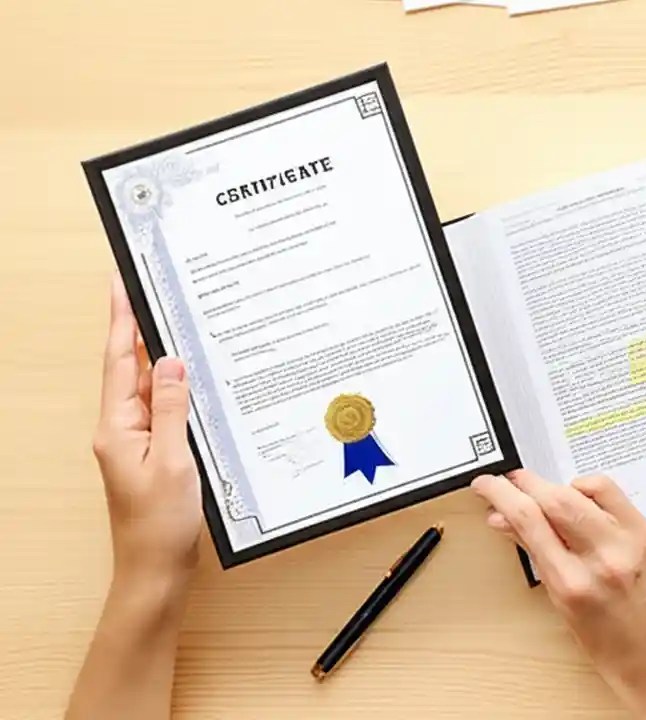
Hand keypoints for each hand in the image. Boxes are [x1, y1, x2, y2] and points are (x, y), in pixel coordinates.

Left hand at [93, 276, 202, 583]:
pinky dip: (178, 391)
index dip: (121, 320)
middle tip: (153, 292)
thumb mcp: (172, 460)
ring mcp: (137, 443)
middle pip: (131, 368)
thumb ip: (170, 408)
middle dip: (141, 329)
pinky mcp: (155, 455)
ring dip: (163, 359)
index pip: (118, 360)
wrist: (156, 571)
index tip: (122, 284)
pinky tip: (195, 381)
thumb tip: (169, 363)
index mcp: (117, 428)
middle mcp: (122, 430)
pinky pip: (165, 411)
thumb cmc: (159, 525)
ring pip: (150, 389)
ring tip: (178, 324)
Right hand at [471, 470, 645, 718]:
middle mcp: (604, 559)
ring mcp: (632, 543)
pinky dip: (589, 488)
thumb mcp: (561, 604)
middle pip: (555, 498)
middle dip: (524, 483)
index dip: (501, 494)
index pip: (529, 521)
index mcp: (573, 585)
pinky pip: (614, 493)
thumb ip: (534, 554)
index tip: (486, 485)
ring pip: (585, 488)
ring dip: (556, 485)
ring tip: (542, 494)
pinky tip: (579, 498)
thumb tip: (503, 520)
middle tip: (508, 481)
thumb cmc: (610, 646)